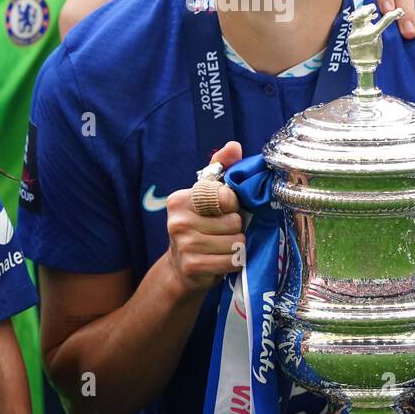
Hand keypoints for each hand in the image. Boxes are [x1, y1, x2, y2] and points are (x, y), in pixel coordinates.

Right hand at [166, 141, 243, 292]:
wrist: (181, 267)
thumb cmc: (199, 226)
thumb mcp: (206, 196)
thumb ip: (221, 168)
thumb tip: (234, 145)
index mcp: (181, 199)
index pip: (225, 196)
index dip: (233, 204)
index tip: (225, 209)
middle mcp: (178, 220)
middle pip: (233, 222)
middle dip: (236, 228)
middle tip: (223, 231)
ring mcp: (184, 245)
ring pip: (236, 242)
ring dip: (236, 246)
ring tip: (223, 246)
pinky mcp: (193, 266)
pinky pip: (232, 261)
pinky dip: (234, 261)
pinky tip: (222, 259)